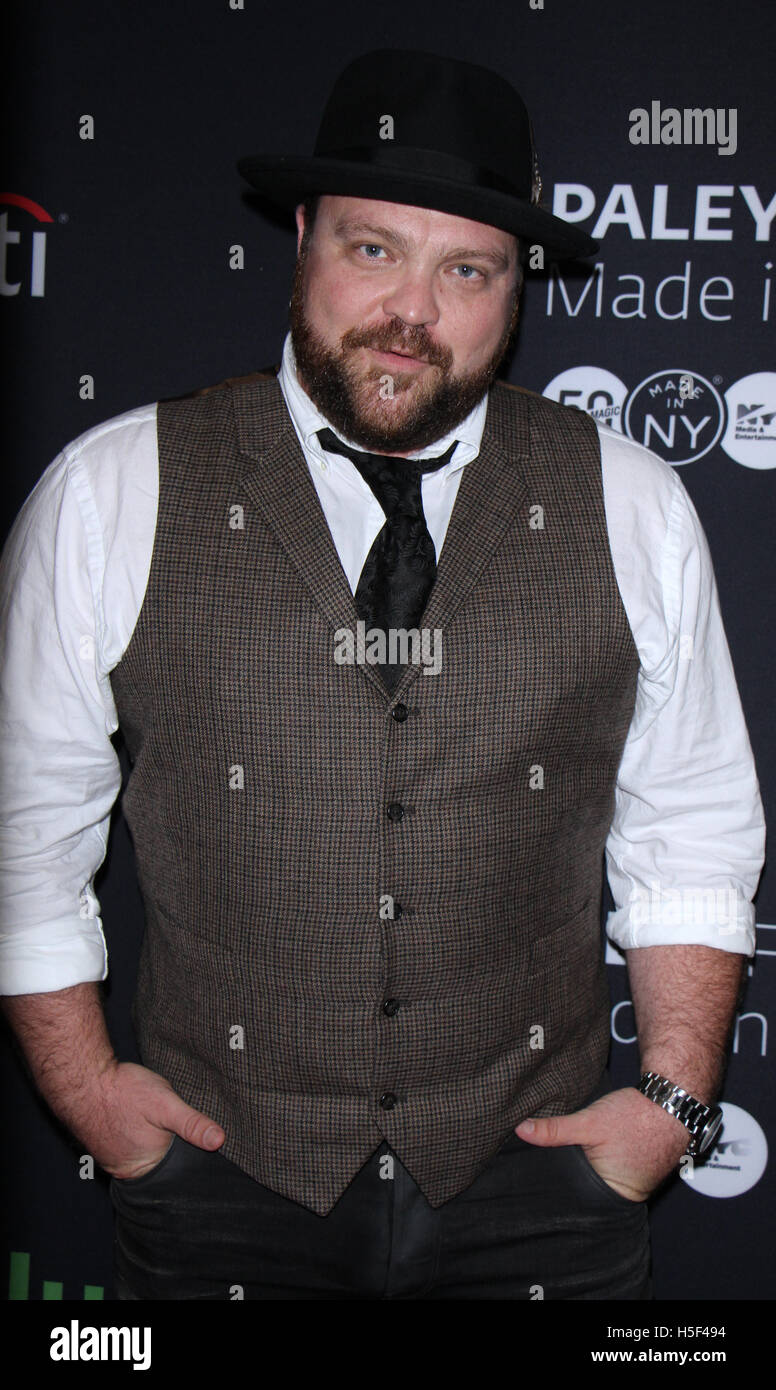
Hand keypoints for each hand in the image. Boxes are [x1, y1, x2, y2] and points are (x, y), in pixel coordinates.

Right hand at [75, 1060, 224, 1180]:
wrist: (83, 1079)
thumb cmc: (124, 1091)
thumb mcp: (165, 1104)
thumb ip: (191, 1124)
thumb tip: (219, 1141)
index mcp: (145, 1168)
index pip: (176, 1172)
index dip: (188, 1157)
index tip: (197, 1142)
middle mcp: (126, 1170)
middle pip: (159, 1164)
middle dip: (170, 1149)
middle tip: (171, 1126)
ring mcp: (111, 1159)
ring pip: (142, 1155)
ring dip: (150, 1142)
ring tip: (152, 1122)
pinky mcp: (103, 1146)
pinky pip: (126, 1147)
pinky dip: (134, 1136)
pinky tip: (137, 1121)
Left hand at [515, 1086, 689, 1201]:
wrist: (674, 1101)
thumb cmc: (634, 1116)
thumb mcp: (589, 1122)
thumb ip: (555, 1130)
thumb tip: (521, 1130)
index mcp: (614, 1194)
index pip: (577, 1196)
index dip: (560, 1185)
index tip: (538, 1178)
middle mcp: (629, 1194)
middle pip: (590, 1188)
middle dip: (573, 1175)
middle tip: (550, 1162)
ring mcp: (639, 1183)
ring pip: (603, 1176)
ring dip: (590, 1165)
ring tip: (574, 1152)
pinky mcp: (644, 1168)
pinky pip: (617, 1168)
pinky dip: (606, 1159)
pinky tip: (597, 1147)